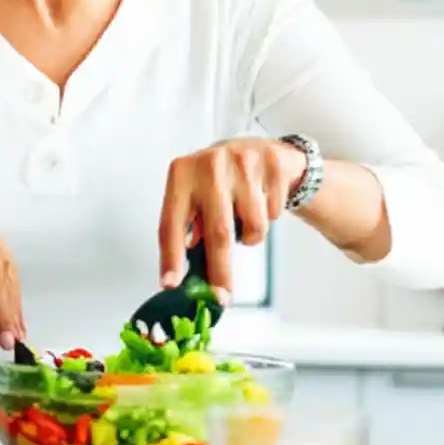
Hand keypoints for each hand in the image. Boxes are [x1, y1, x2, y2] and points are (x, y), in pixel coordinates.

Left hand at [157, 138, 306, 301]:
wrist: (260, 149)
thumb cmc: (221, 178)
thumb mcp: (197, 194)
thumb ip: (189, 227)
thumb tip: (184, 273)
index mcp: (182, 173)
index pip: (172, 222)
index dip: (171, 256)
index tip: (170, 282)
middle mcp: (209, 165)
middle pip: (217, 232)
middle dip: (220, 271)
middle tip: (221, 295)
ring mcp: (243, 162)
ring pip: (252, 226)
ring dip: (250, 236)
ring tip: (244, 219)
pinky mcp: (272, 165)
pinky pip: (272, 213)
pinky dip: (268, 217)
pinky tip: (261, 199)